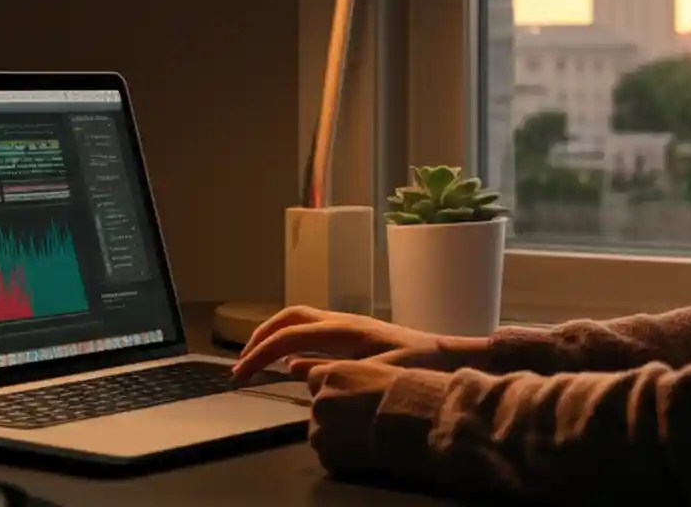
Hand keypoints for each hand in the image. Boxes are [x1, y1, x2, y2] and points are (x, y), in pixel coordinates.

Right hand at [231, 305, 489, 384]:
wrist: (448, 354)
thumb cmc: (420, 364)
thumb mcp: (379, 374)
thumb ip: (337, 372)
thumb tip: (298, 370)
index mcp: (345, 329)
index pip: (290, 335)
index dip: (261, 353)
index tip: (242, 374)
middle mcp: (342, 321)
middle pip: (290, 317)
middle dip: (261, 337)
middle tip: (242, 365)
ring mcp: (348, 325)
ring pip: (300, 321)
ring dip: (274, 336)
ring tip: (256, 361)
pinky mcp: (354, 335)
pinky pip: (314, 333)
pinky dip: (292, 344)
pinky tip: (289, 365)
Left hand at [305, 359, 400, 477]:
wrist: (416, 422)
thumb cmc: (404, 390)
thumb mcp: (374, 367)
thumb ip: (345, 372)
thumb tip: (309, 371)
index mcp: (329, 374)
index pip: (315, 379)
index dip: (334, 388)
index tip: (352, 396)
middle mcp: (319, 400)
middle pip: (318, 407)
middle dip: (333, 413)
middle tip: (362, 419)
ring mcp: (320, 430)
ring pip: (320, 433)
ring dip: (335, 435)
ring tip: (364, 437)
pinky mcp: (328, 456)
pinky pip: (328, 456)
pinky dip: (341, 457)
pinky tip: (364, 451)